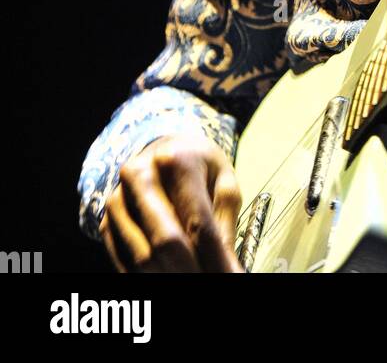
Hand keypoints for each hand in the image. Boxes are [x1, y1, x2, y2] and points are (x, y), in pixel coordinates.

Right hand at [100, 133, 243, 272]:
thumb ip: (225, 227)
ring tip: (195, 281)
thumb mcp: (224, 184)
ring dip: (170, 278)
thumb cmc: (199, 167)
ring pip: (144, 259)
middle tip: (213, 284)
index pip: (198, 224)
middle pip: (167, 243)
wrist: (160, 149)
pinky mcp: (107, 224)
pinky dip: (149, 279)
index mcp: (176, 160)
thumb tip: (229, 271)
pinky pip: (126, 264)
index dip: (216, 260)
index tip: (232, 279)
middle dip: (192, 273)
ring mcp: (118, 202)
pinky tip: (170, 277)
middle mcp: (140, 177)